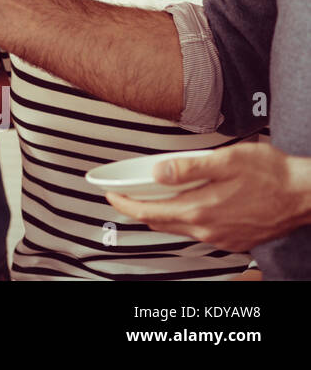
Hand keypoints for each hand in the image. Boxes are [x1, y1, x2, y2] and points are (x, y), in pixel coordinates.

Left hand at [105, 143, 310, 251]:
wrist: (304, 195)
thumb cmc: (271, 174)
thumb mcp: (227, 161)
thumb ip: (189, 168)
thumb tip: (158, 172)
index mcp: (200, 210)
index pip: (148, 211)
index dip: (124, 203)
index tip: (109, 194)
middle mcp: (207, 229)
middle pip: (160, 222)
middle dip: (137, 209)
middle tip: (123, 196)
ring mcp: (221, 237)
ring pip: (179, 228)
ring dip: (161, 215)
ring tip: (149, 198)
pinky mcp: (234, 239)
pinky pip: (198, 231)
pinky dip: (184, 219)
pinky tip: (186, 206)